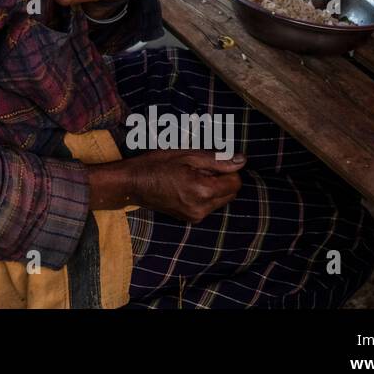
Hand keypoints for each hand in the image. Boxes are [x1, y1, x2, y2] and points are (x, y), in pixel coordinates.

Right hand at [98, 150, 244, 221]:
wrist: (132, 184)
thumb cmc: (156, 164)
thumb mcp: (187, 155)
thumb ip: (217, 159)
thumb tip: (241, 161)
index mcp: (203, 190)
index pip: (235, 182)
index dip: (228, 169)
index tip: (212, 161)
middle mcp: (202, 208)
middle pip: (230, 193)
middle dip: (222, 179)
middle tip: (199, 168)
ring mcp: (195, 216)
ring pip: (220, 200)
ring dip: (213, 187)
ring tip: (190, 176)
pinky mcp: (190, 218)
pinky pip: (208, 206)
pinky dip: (204, 195)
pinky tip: (186, 186)